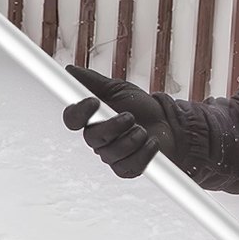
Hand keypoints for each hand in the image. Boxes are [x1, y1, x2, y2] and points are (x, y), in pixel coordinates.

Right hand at [62, 64, 173, 178]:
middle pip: (92, 137)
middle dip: (112, 126)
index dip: (79, 112)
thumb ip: (93, 81)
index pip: (72, 119)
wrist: (168, 123)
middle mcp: (97, 138)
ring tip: (143, 129)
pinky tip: (151, 142)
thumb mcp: (118, 88)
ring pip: (112, 153)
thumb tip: (70, 71)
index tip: (93, 102)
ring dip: (132, 139)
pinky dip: (144, 153)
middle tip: (130, 116)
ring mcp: (111, 155)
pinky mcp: (127, 169)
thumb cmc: (140, 106)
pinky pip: (130, 166)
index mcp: (91, 118)